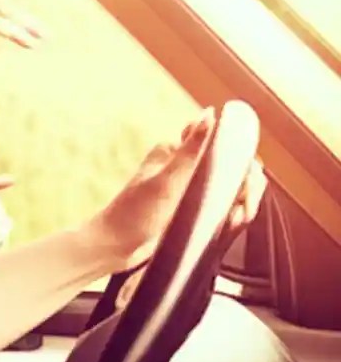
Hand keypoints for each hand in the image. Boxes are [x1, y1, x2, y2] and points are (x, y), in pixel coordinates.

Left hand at [88, 107, 266, 272]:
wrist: (115, 248)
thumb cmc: (135, 213)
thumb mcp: (167, 180)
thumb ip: (192, 149)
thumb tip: (212, 113)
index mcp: (176, 153)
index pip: (225, 146)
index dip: (243, 162)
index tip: (246, 184)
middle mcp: (185, 167)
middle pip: (234, 169)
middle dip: (246, 188)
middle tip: (241, 209)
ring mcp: (190, 190)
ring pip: (232, 191)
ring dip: (242, 204)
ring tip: (235, 220)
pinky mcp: (192, 211)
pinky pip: (222, 209)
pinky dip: (232, 217)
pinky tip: (230, 225)